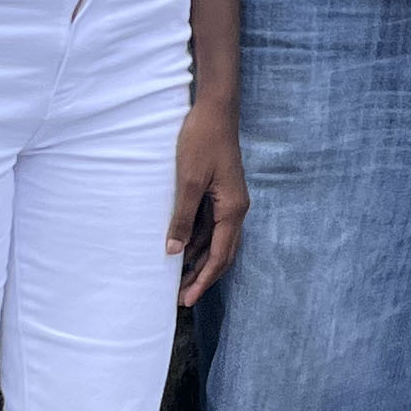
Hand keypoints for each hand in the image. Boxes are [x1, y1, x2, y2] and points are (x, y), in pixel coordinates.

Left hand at [168, 110, 244, 303]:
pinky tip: (182, 248)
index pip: (219, 256)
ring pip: (216, 241)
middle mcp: (236, 209)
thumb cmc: (202, 141)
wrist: (215, 110)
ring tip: (178, 278)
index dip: (203, 280)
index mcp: (232, 210)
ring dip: (199, 260)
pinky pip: (211, 225)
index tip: (186, 299)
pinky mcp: (221, 192)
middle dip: (203, 277)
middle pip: (222, 254)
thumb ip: (183, 218)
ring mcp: (229, 201)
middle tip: (182, 298)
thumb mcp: (188, 182)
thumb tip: (174, 252)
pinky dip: (198, 241)